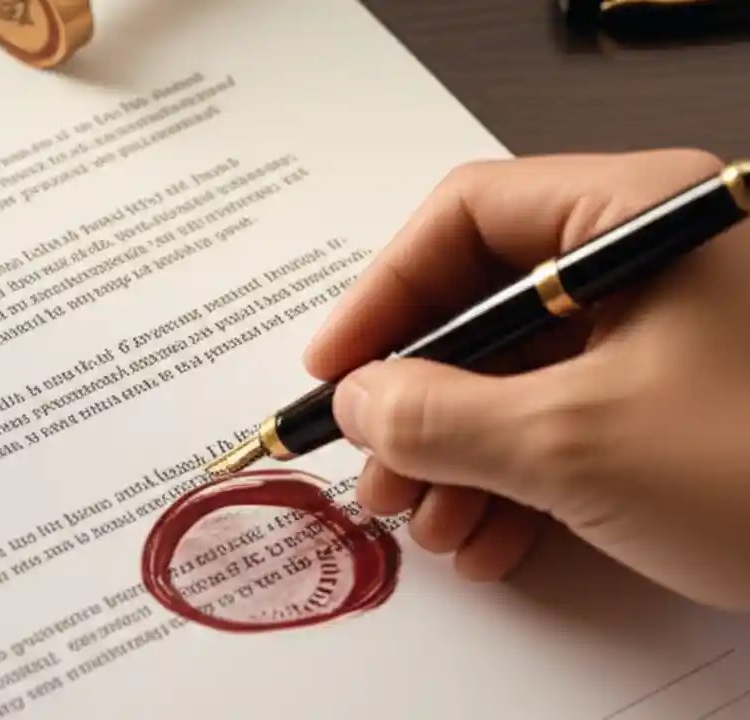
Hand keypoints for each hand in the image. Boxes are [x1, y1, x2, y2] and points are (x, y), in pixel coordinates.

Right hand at [305, 149, 749, 610]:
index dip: (385, 292)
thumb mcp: (576, 442)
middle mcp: (655, 261)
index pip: (470, 218)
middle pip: (489, 306)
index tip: (335, 366)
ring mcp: (673, 335)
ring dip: (461, 457)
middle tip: (378, 469)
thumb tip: (359, 400)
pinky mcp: (682, 404)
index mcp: (642, 214)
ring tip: (434, 526)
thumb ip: (442, 414)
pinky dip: (519, 483)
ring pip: (523, 376)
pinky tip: (494, 542)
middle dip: (422, 400)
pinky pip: (569, 423)